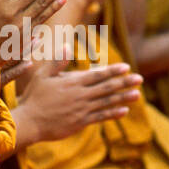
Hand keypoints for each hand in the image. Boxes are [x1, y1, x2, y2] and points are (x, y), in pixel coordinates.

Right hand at [14, 59, 142, 143]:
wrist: (29, 122)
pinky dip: (113, 114)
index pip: (96, 75)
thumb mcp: (42, 76)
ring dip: (123, 98)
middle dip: (124, 83)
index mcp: (72, 83)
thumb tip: (68, 45)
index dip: (112, 71)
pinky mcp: (80, 122)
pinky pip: (100, 117)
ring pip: (106, 102)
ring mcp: (81, 110)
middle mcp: (80, 96)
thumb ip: (57, 61)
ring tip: (138, 94)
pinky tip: (125, 111)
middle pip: (106, 88)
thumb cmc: (34, 97)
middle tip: (140, 79)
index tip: (126, 67)